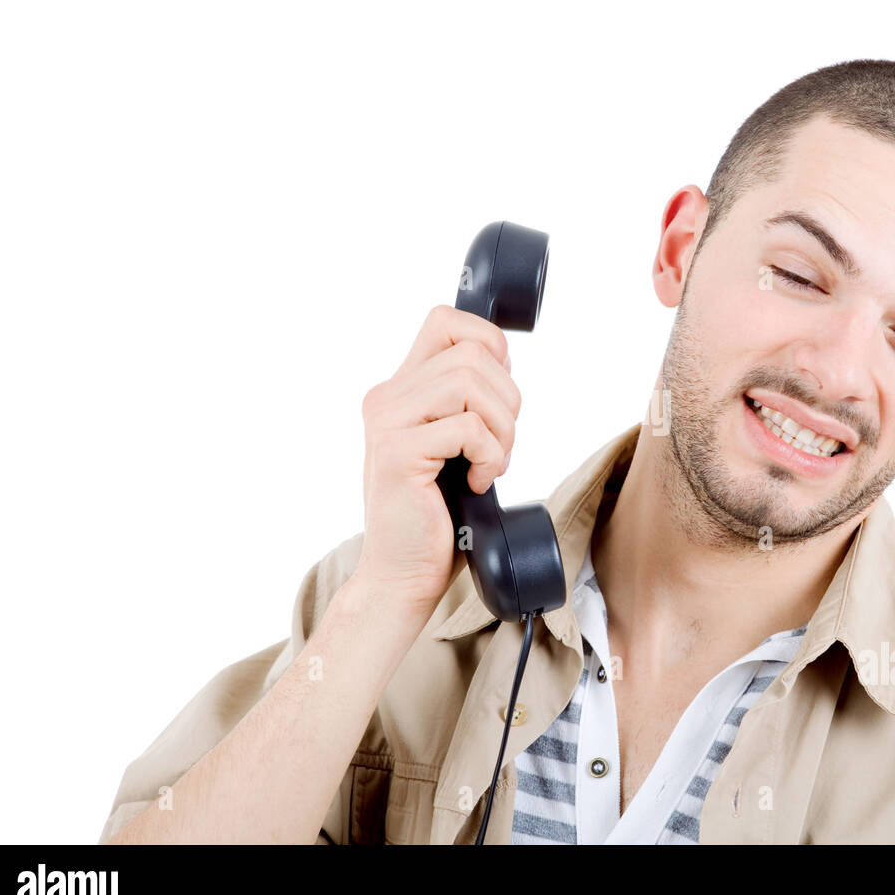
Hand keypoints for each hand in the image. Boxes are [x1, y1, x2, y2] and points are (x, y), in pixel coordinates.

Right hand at [354, 304, 519, 619]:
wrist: (403, 574)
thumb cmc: (439, 515)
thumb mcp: (454, 446)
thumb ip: (465, 403)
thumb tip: (503, 364)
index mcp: (400, 390)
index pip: (446, 321)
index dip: (489, 343)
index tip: (501, 392)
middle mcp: (387, 398)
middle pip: (471, 353)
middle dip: (508, 400)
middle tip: (501, 446)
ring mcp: (387, 424)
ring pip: (470, 383)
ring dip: (502, 428)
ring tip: (491, 465)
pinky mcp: (397, 453)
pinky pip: (466, 428)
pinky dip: (489, 456)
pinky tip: (477, 482)